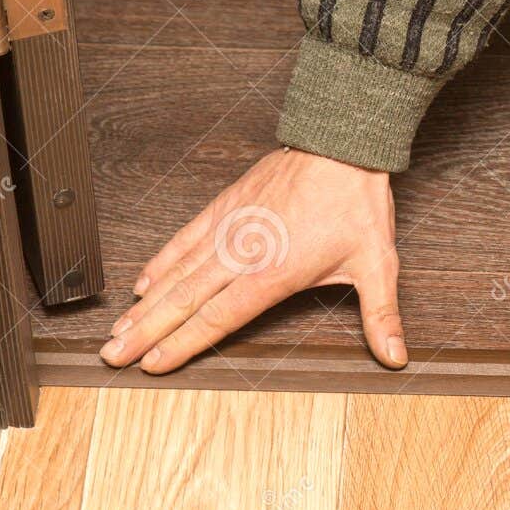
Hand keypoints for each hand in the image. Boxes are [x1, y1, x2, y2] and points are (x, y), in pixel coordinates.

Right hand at [101, 147, 405, 373]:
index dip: (183, 343)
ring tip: (117, 329)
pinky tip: (143, 282)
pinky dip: (161, 262)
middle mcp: (242, 253)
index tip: (153, 364)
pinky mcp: (226, 206)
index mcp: (273, 273)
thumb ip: (381, 316)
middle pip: (184, 300)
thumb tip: (396, 357)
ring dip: (145, 304)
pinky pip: (185, 239)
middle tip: (112, 356)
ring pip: (177, 272)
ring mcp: (229, 228)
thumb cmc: (357, 204)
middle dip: (146, 331)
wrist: (341, 145)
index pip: (219, 318)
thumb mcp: (378, 265)